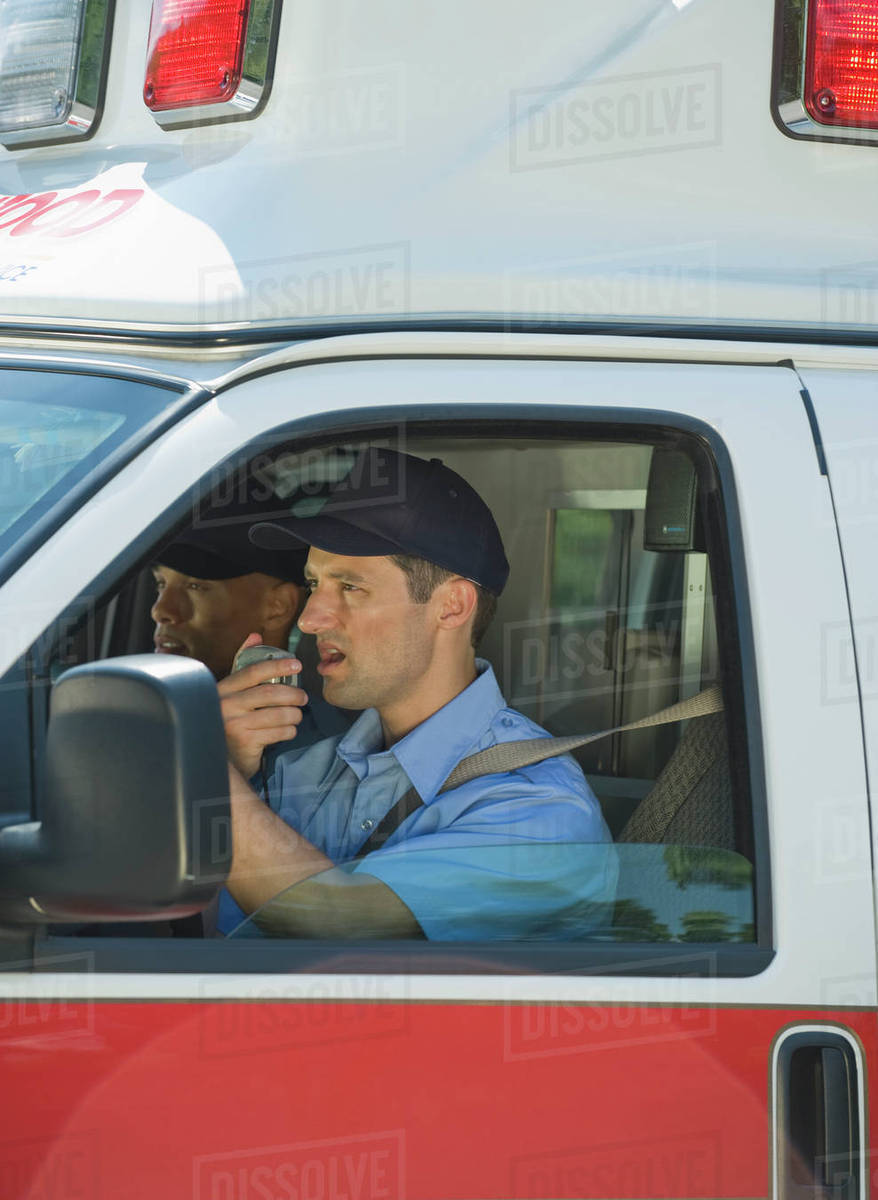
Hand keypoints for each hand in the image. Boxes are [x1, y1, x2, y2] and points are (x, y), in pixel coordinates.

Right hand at [218, 634, 307, 777]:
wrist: (222, 759)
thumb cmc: (231, 720)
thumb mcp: (233, 692)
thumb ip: (243, 665)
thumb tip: (255, 636)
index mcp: (223, 689)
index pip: (253, 671)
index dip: (278, 665)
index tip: (297, 665)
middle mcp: (226, 705)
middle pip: (270, 693)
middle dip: (293, 694)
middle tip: (303, 697)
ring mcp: (234, 724)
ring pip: (279, 714)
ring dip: (295, 714)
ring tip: (297, 715)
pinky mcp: (246, 742)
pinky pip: (279, 732)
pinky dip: (290, 730)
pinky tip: (288, 730)